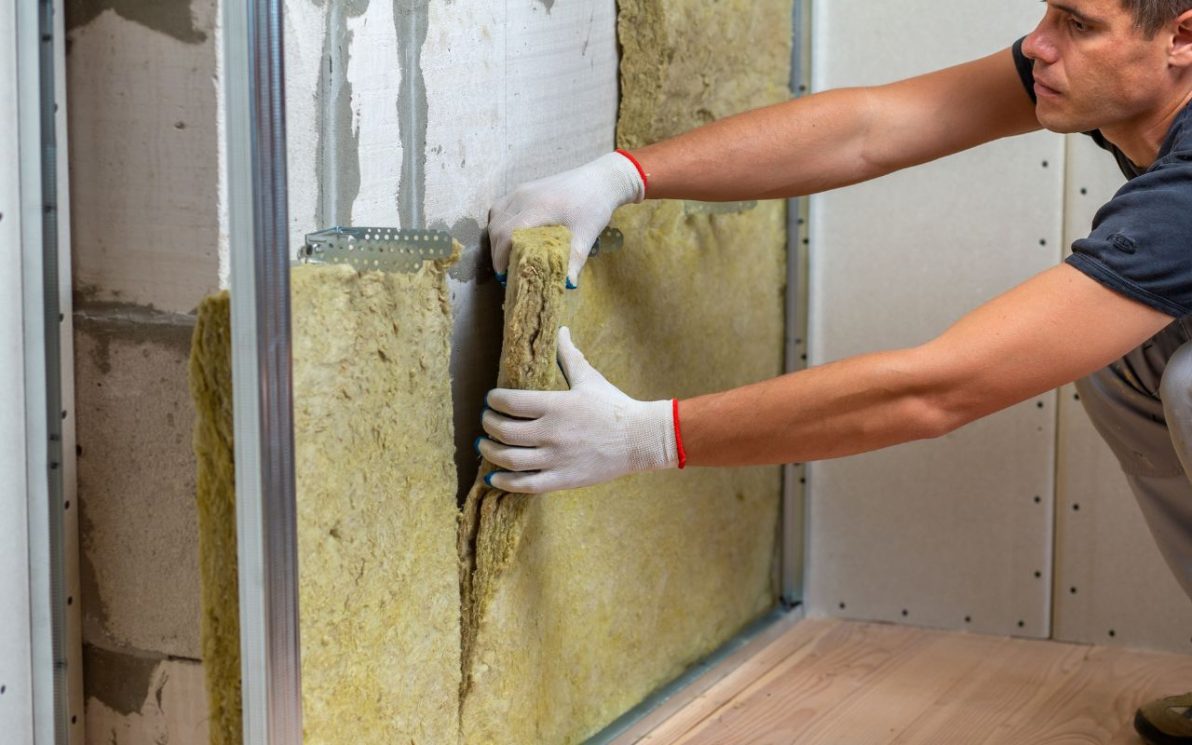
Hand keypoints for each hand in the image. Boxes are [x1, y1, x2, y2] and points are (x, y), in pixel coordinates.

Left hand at [477, 327, 679, 492]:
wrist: (640, 439)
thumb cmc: (614, 406)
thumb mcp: (589, 378)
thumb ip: (569, 356)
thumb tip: (561, 330)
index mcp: (556, 405)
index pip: (509, 402)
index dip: (493, 400)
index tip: (491, 400)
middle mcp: (552, 432)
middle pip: (503, 431)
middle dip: (488, 424)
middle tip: (486, 420)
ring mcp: (556, 458)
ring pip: (509, 459)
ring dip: (490, 451)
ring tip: (485, 445)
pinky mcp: (562, 479)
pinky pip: (525, 484)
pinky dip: (504, 481)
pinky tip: (494, 476)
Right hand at [488, 152, 644, 288]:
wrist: (600, 179)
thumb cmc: (593, 206)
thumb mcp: (586, 235)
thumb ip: (575, 260)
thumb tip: (568, 285)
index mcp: (538, 208)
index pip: (507, 234)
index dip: (500, 257)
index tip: (505, 275)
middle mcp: (523, 197)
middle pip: (496, 227)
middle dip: (497, 251)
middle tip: (506, 270)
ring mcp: (521, 190)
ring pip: (495, 217)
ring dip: (496, 238)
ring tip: (507, 255)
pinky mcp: (523, 188)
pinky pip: (501, 208)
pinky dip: (499, 224)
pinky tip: (509, 236)